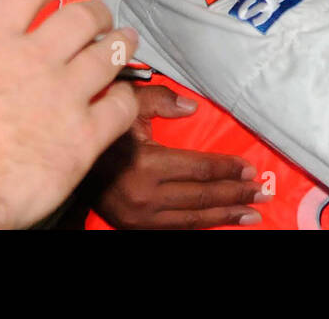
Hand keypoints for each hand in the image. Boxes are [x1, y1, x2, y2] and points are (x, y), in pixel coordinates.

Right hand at [0, 0, 138, 228]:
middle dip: (97, 14)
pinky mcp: (85, 134)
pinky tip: (124, 100)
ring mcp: (65, 94)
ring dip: (122, 46)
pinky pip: (121, 107)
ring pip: (110, 56)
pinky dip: (127, 100)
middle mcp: (34, 57)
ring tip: (126, 42)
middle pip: (83, 17)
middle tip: (101, 19)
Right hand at [91, 84, 265, 228]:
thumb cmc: (102, 129)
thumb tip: (193, 108)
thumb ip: (161, 100)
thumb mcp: (127, 104)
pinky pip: (177, 228)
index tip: (251, 169)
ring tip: (252, 214)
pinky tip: (219, 221)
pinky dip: (200, 225)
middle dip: (236, 195)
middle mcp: (146, 197)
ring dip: (226, 215)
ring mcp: (141, 217)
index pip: (200, 170)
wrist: (65, 161)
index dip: (228, 170)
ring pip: (193, 218)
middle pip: (202, 197)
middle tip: (263, 194)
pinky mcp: (136, 227)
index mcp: (148, 165)